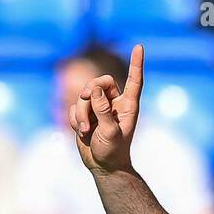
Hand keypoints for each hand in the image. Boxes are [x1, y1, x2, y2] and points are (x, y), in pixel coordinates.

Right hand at [71, 43, 143, 174]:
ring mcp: (99, 108)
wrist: (102, 166)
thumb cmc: (113, 151)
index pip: (134, 80)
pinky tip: (81, 132)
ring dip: (81, 111)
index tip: (139, 47)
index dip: (136, 64)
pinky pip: (74, 106)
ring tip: (85, 129)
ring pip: (84, 96)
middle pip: (101, 81)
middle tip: (86, 97)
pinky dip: (74, 118)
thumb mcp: (110, 132)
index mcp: (128, 106)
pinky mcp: (85, 114)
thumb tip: (95, 89)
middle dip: (90, 89)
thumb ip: (103, 110)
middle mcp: (114, 103)